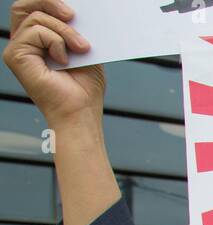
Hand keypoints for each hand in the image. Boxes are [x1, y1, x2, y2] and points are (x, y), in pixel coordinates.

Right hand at [4, 1, 103, 128]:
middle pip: (25, 5)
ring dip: (65, 31)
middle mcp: (23, 43)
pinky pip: (35, 31)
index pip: (34, 7)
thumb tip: (74, 9)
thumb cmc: (85, 88)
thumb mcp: (85, 50)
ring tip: (81, 49)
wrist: (81, 113)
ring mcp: (17, 49)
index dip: (49, 1)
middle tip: (72, 15)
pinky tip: (64, 60)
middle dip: (50, 2)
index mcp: (37, 40)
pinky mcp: (15, 56)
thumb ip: (76, 29)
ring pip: (36, 17)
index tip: (74, 8)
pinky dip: (56, 42)